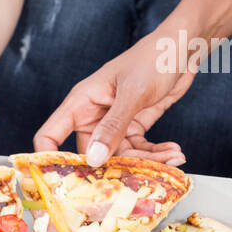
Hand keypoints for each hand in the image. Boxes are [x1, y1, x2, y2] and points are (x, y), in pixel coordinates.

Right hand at [34, 34, 187, 166]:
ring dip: (147, 161)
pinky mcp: (136, 125)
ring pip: (121, 155)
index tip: (60, 183)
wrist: (182, 48)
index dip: (50, 159)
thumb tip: (94, 159)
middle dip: (114, 168)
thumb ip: (113, 126)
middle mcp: (95, 115)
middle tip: (137, 179)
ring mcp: (115, 122)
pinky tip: (174, 151)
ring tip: (172, 158)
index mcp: (82, 102)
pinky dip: (157, 154)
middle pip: (91, 154)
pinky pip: (140, 149)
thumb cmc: (153, 58)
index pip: (51, 135)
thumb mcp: (133, 93)